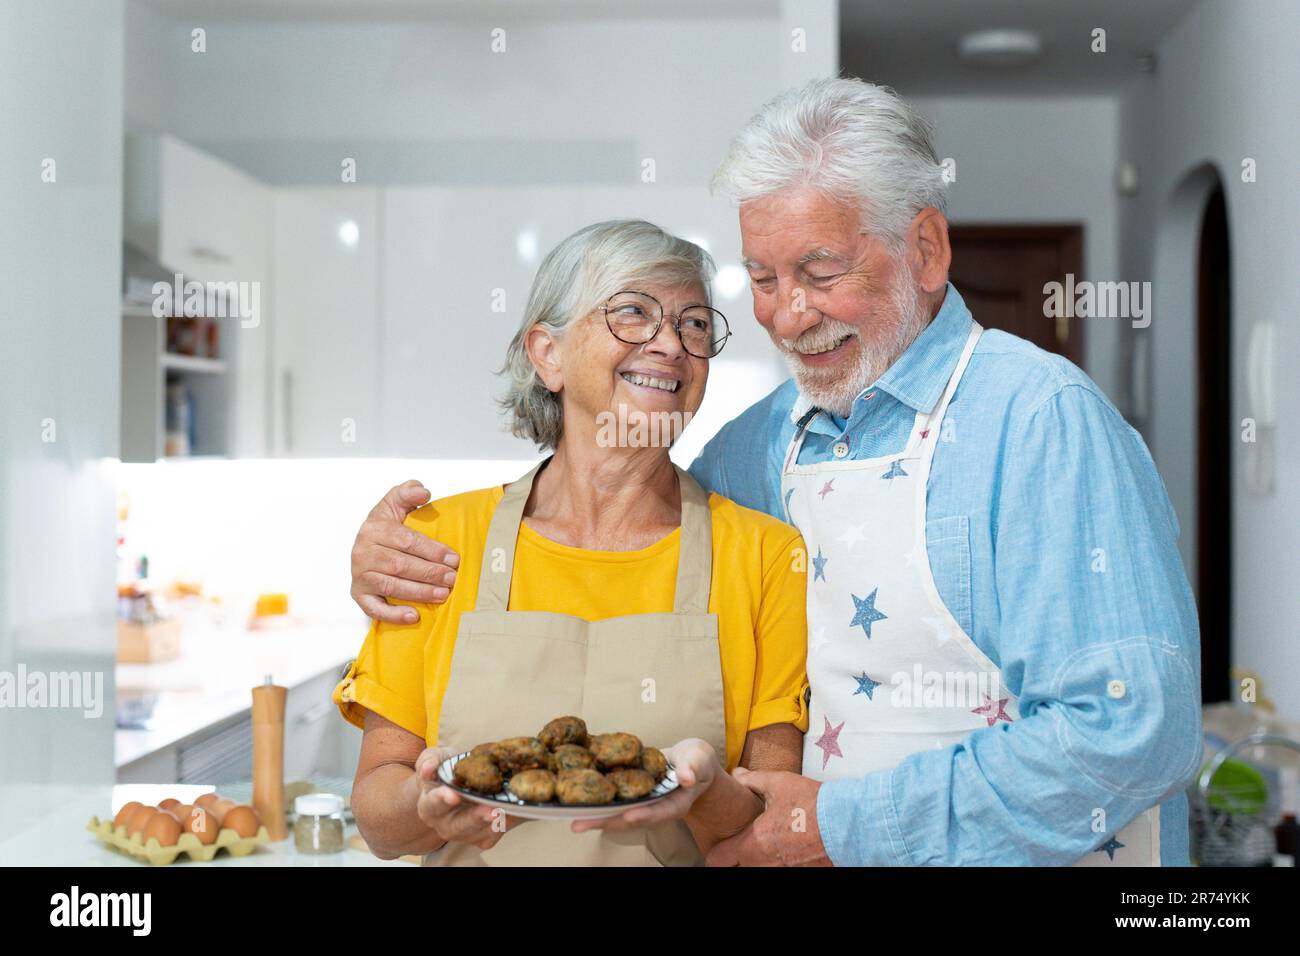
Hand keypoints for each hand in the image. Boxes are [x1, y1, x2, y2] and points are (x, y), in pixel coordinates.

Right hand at [350, 480, 460, 622]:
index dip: (432, 550)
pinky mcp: (359, 594)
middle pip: (400, 565)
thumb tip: (424, 492)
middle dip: (429, 573)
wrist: (366, 543)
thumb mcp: (396, 502)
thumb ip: (409, 492)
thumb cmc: (388, 524)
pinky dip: (393, 615)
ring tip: (443, 594)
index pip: (406, 540)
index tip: (454, 558)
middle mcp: (362, 552)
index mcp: (373, 528)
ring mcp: (359, 575)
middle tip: (453, 578)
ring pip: (391, 586)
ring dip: (419, 592)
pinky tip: (414, 616)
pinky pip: (374, 609)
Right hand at [414, 746, 523, 850]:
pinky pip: (490, 837)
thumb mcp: (434, 759)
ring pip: (476, 833)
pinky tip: (512, 814)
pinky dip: (502, 826)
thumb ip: (429, 761)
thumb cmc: (444, 770)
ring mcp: (461, 833)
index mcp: (428, 805)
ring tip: (505, 812)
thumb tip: (430, 766)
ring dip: (492, 824)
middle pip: (457, 825)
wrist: (458, 783)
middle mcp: (442, 824)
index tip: (454, 795)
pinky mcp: (479, 838)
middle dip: (474, 818)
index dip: (442, 800)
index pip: (433, 804)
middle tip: (491, 811)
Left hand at [570, 738, 718, 833]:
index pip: (658, 812)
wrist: (689, 760)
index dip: (643, 814)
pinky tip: (578, 798)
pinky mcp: (632, 794)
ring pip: (618, 812)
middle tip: (580, 824)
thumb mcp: (699, 760)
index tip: (627, 816)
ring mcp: (642, 803)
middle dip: (606, 822)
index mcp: (674, 804)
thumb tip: (686, 777)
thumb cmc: (697, 760)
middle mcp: (654, 808)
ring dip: (596, 816)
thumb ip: (693, 768)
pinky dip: (598, 800)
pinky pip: (615, 799)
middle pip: (630, 818)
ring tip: (573, 819)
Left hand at [705, 768, 831, 866]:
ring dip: (755, 860)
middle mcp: (764, 863)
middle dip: (735, 859)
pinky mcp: (799, 872)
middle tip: (739, 843)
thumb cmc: (812, 803)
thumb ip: (752, 780)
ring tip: (763, 843)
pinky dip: (774, 862)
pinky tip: (782, 846)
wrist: (846, 824)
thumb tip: (736, 774)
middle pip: (736, 869)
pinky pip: (777, 869)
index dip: (715, 852)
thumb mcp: (779, 783)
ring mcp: (782, 871)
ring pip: (757, 870)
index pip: (718, 860)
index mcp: (754, 842)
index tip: (719, 843)